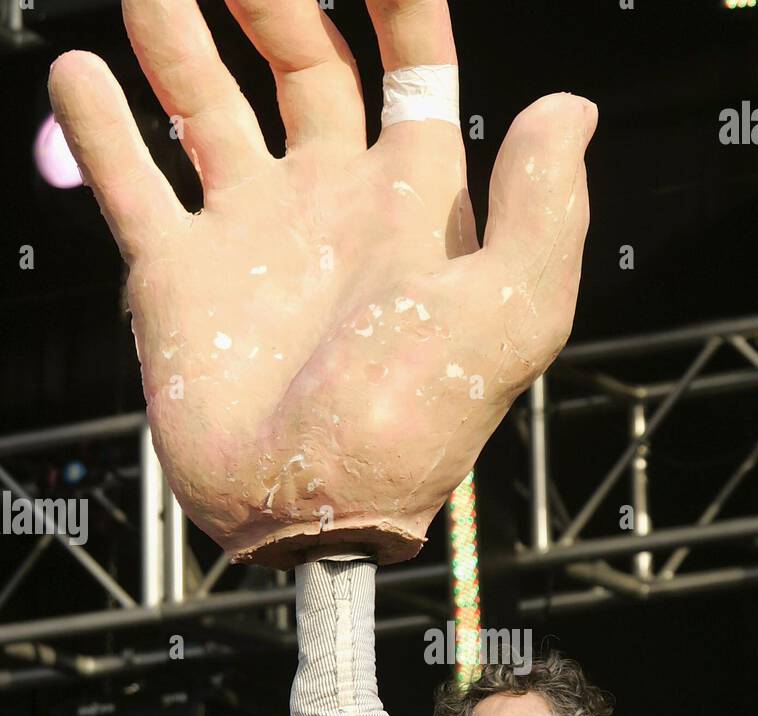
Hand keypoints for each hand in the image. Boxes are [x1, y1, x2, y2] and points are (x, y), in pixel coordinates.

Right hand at [49, 0, 597, 565]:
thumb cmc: (414, 427)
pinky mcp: (175, 274)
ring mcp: (249, 235)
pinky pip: (132, 181)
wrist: (308, 512)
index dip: (402, 3)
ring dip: (182, 37)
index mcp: (413, 206)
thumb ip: (542, 213)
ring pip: (209, 105)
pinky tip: (78, 68)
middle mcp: (330, 204)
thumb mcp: (506, 320)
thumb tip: (568, 107)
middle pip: (307, 65)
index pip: (415, 71)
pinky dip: (101, 126)